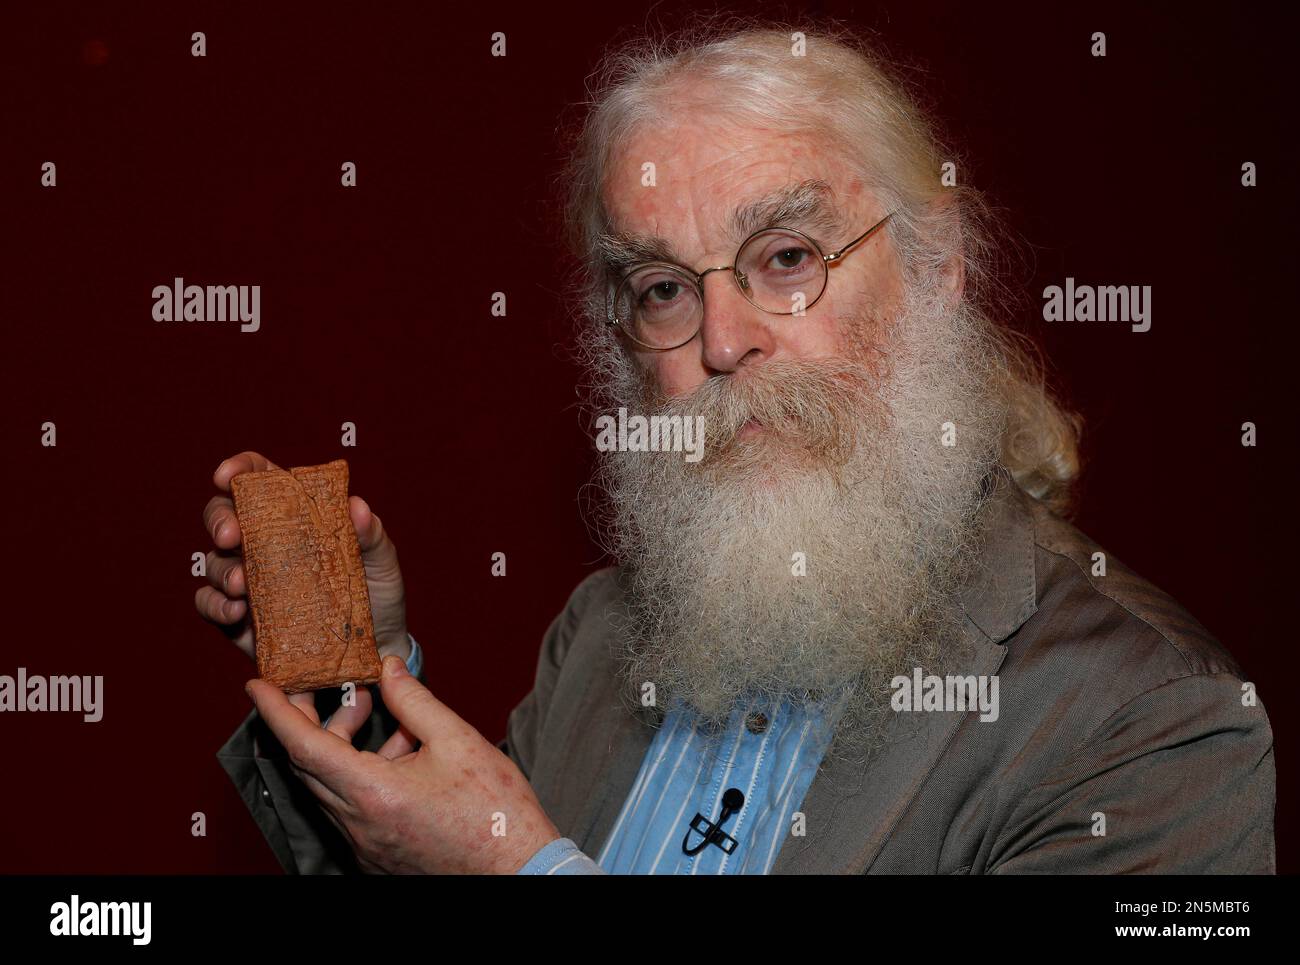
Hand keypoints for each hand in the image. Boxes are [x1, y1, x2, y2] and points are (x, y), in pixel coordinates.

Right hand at [195, 450, 409, 663]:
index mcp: (295, 514)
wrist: (374, 647)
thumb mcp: (381, 561)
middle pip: (223, 514)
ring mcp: (247, 578)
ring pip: (214, 561)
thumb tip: (356, 506)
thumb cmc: (376, 593)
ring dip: (222, 569)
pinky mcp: (238, 616)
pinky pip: (208, 603)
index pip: (260, 478)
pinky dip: (215, 604)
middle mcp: (264, 540)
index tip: (227, 476)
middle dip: (219, 519)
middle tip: (230, 535)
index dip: (240, 469)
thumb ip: (370, 534)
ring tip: (242, 586)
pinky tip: (236, 612)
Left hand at [246, 655, 560, 873]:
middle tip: (320, 687)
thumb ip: (416, 702)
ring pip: (332, 787)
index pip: (305, 747)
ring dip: (342, 747)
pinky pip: (352, 808)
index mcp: (373, 794)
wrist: (518, 872)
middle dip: (310, 722)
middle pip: (311, 767)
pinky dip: (361, 775)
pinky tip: (399, 756)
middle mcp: (358, 825)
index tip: (258, 687)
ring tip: (380, 717)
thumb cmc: (496, 814)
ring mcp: (365, 846)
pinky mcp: (377, 857)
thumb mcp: (460, 742)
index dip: (277, 712)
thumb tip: (389, 670)